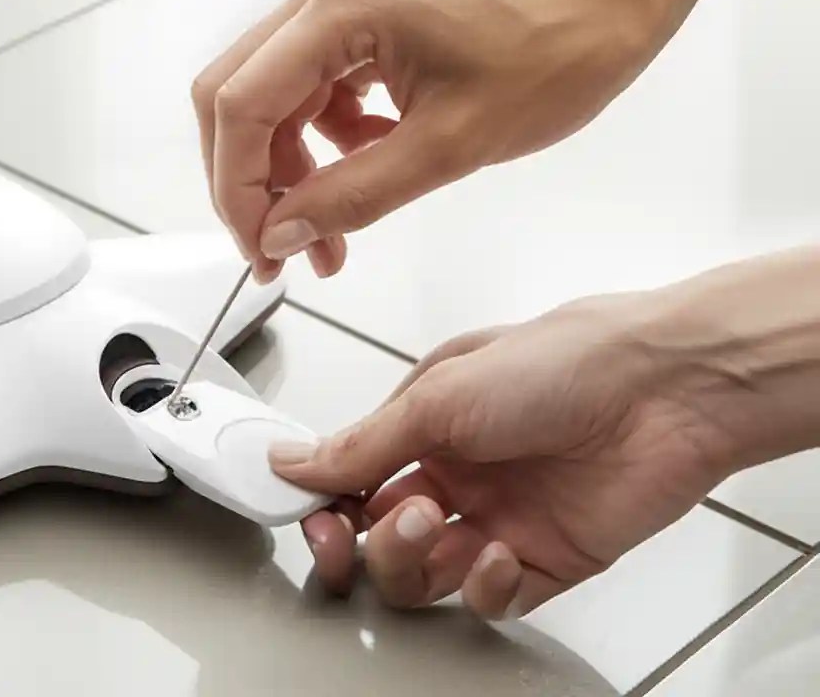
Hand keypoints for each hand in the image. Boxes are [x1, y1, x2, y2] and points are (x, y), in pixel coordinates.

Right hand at [192, 0, 710, 281]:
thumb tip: (286, 232)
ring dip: (289, 166)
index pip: (239, 106)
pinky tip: (367, 164)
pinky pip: (311, 83)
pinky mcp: (363, 16)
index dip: (237, 189)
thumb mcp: (453, 143)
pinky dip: (323, 137)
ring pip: (270, 94)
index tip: (261, 246)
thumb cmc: (564, 39)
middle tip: (279, 246)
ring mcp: (343, 0)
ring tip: (333, 223)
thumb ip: (355, 195)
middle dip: (251, 181)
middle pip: (235, 95)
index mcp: (345, 6)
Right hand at [270, 247, 819, 617]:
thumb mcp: (440, 395)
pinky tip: (500, 554)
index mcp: (427, 427)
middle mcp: (460, 475)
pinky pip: (491, 598)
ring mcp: (501, 518)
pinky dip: (484, 587)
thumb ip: (362, 443)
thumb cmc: (564, 363)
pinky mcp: (546, 559)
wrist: (668, 390)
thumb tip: (293, 460)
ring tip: (435, 525)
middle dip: (362, 543)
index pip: (354, 482)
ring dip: (414, 560)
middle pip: (380, 537)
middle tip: (362, 530)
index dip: (327, 505)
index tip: (311, 515)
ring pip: (425, 574)